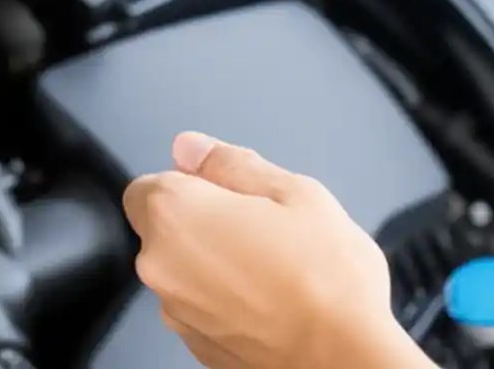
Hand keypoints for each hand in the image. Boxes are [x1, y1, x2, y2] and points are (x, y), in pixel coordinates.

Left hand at [122, 132, 435, 368]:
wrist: (344, 360)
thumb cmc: (326, 281)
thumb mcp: (294, 192)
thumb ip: (230, 163)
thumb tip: (191, 147)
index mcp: (175, 214)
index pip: (149, 185)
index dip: (191, 184)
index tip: (229, 194)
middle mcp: (161, 264)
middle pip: (166, 228)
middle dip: (206, 223)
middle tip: (264, 230)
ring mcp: (175, 310)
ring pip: (185, 270)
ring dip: (215, 264)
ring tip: (274, 270)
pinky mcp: (194, 343)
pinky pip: (200, 305)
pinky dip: (224, 299)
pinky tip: (269, 300)